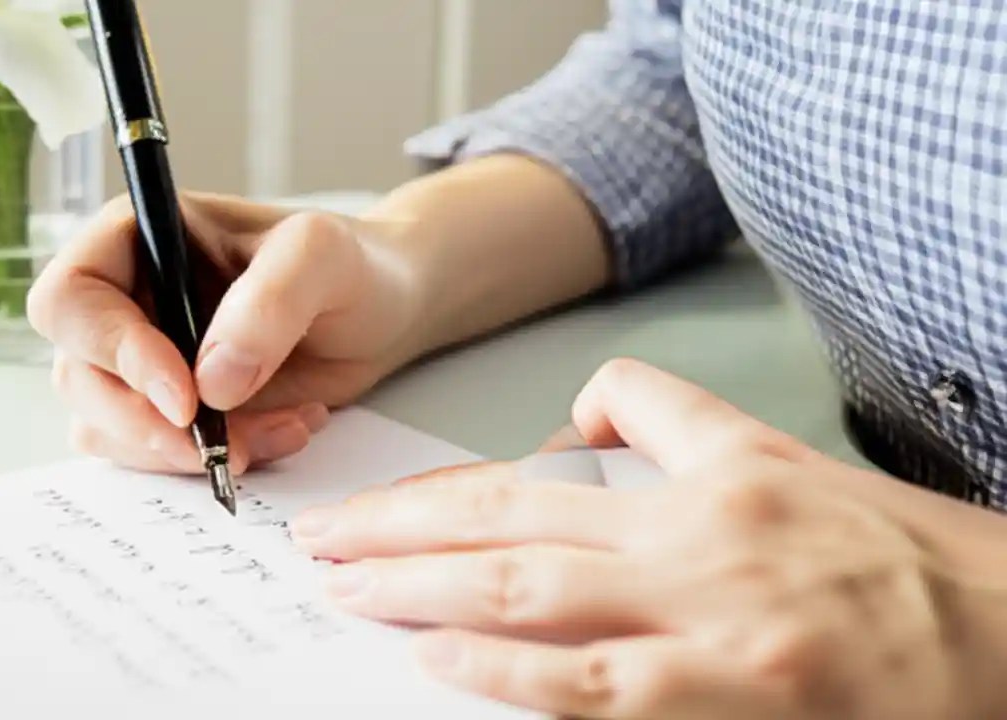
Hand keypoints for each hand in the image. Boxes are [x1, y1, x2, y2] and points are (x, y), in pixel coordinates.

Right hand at [28, 193, 421, 473]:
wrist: (385, 312)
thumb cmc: (350, 264)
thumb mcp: (321, 256)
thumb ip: (269, 302)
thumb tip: (211, 380)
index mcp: (138, 239)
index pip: (72, 299)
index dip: (110, 352)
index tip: (183, 395)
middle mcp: (127, 301)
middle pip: (79, 377)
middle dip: (147, 424)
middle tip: (219, 445)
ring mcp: (145, 362)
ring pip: (110, 429)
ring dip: (187, 449)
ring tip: (282, 426)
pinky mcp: (174, 411)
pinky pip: (160, 456)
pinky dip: (218, 460)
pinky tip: (284, 430)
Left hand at [292, 359, 1006, 718]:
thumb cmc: (898, 559)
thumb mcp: (780, 458)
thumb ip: (665, 425)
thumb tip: (565, 426)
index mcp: (714, 476)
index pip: (541, 470)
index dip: (442, 493)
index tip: (373, 509)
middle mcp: (700, 544)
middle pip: (513, 523)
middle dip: (399, 533)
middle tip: (319, 542)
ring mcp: (709, 631)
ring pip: (532, 598)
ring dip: (421, 595)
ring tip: (345, 594)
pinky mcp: (723, 706)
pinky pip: (587, 693)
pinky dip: (500, 673)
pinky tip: (431, 662)